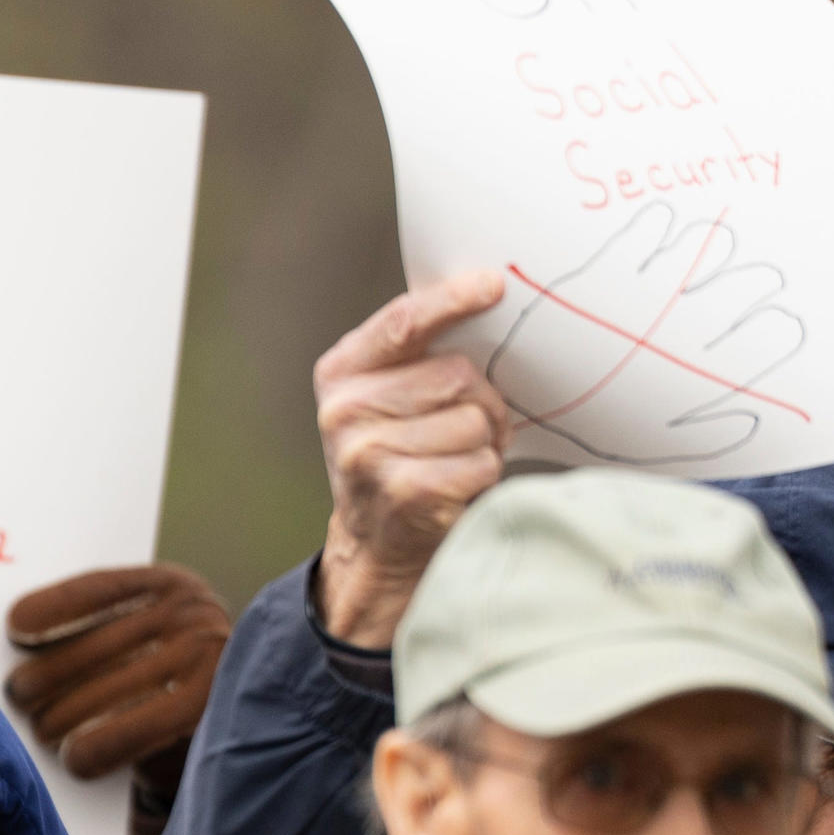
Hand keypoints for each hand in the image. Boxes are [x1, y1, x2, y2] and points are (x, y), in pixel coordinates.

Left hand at [3, 565, 231, 803]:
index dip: (50, 609)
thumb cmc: (171, 679)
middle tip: (19, 700)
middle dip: (44, 678)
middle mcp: (192, 611)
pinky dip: (97, 746)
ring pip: (105, 690)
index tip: (15, 629)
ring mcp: (205, 656)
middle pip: (92, 646)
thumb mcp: (149, 639)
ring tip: (41, 733)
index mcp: (170, 584)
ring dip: (61, 718)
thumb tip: (19, 647)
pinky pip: (134, 728)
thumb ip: (103, 632)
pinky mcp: (209, 707)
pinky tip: (74, 759)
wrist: (252, 721)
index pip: (95, 589)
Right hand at [311, 268, 516, 645]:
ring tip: (455, 463)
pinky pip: (479, 463)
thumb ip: (418, 356)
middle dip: (481, 403)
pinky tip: (454, 491)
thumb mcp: (388, 400)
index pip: (403, 322)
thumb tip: (488, 298)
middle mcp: (345, 410)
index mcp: (341, 374)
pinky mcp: (404, 491)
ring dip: (482, 445)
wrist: (375, 548)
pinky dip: (481, 478)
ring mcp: (370, 453)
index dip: (452, 300)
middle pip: (457, 374)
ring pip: (474, 421)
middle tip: (468, 429)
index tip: (492, 286)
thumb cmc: (399, 461)